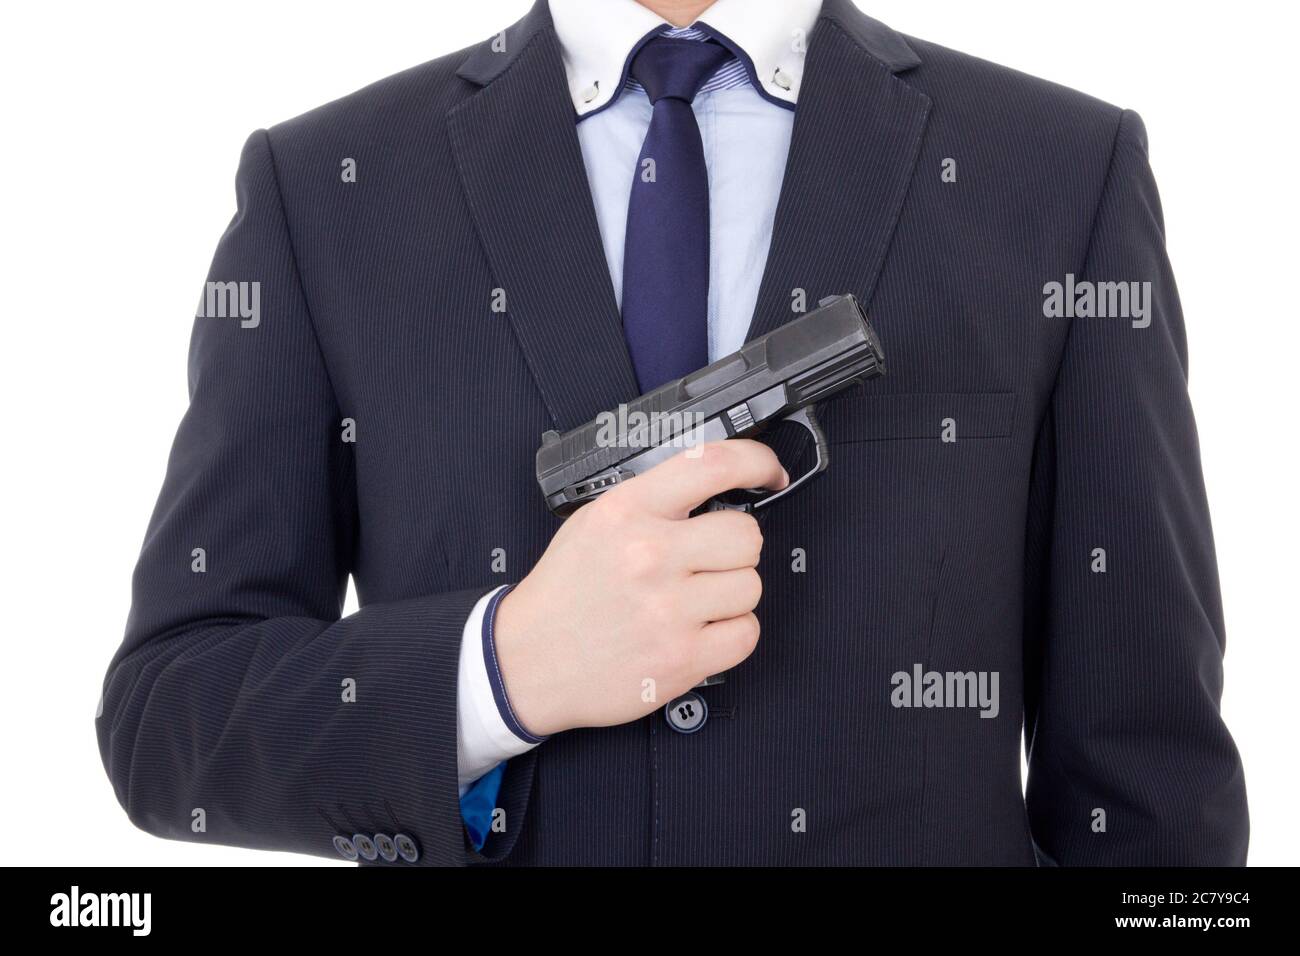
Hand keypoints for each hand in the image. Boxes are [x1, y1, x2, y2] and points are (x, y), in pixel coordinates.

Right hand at [493, 439, 787, 735]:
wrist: (527, 661)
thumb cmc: (564, 594)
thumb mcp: (594, 522)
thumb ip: (652, 501)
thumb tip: (716, 488)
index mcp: (627, 511)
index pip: (713, 465)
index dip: (756, 462)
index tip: (767, 472)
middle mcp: (649, 555)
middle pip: (747, 534)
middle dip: (734, 548)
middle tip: (708, 561)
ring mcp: (667, 608)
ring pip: (751, 585)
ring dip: (731, 594)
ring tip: (694, 601)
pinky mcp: (681, 657)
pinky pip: (747, 633)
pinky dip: (731, 634)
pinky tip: (699, 630)